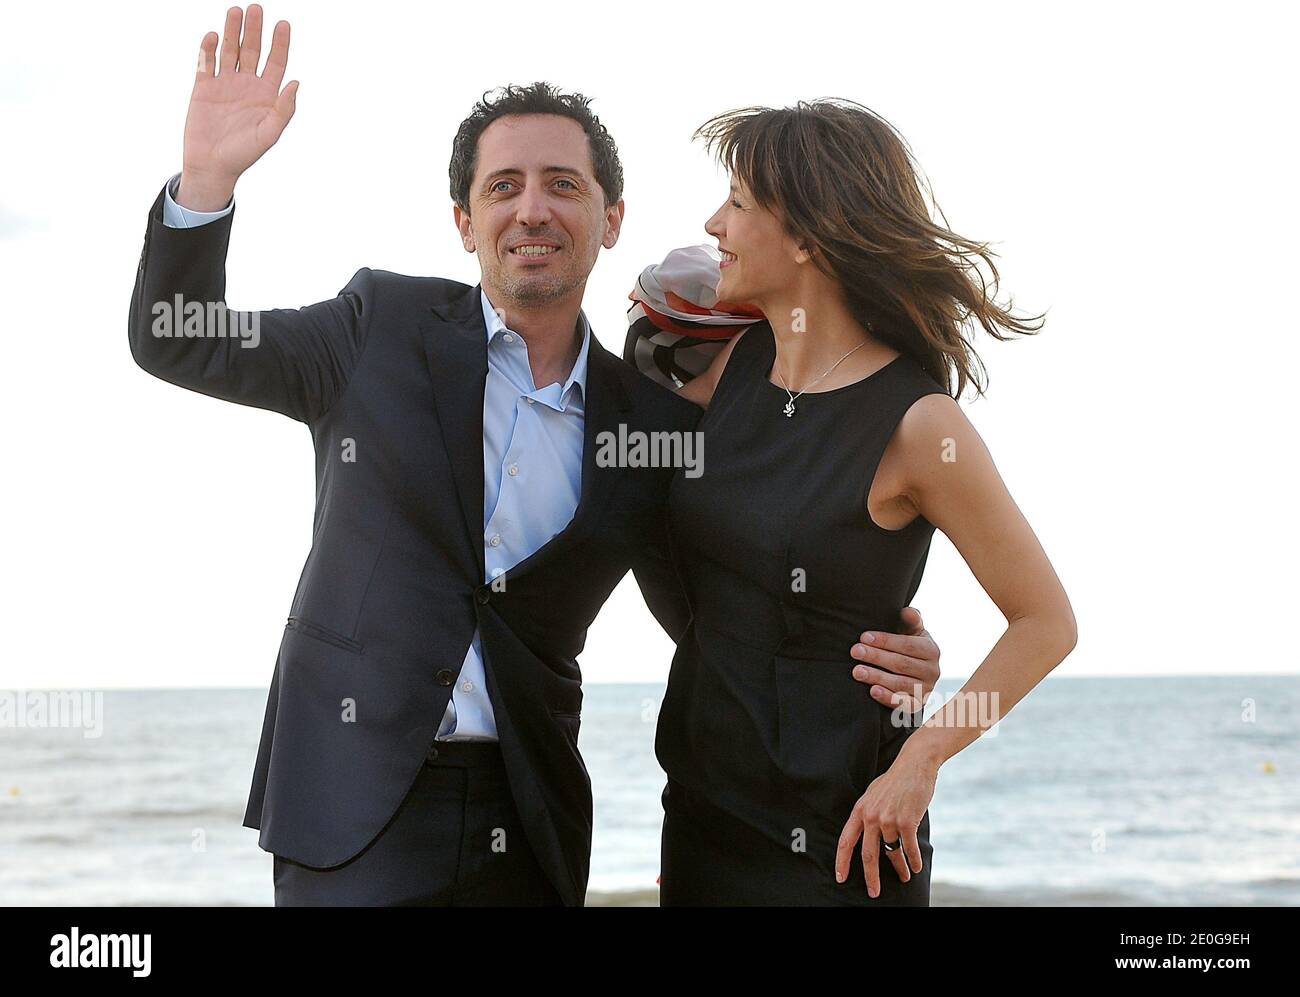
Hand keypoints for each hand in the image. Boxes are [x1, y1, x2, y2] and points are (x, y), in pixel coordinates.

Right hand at [178, 5, 297, 208]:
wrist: (212, 166)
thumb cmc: (244, 154)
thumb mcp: (269, 134)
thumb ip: (284, 109)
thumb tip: (296, 83)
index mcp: (266, 95)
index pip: (276, 62)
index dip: (280, 43)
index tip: (283, 23)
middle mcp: (247, 85)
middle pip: (253, 50)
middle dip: (255, 30)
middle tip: (256, 8)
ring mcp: (225, 84)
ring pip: (229, 51)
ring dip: (232, 31)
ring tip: (235, 11)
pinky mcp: (203, 87)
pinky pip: (206, 62)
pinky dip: (208, 48)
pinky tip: (213, 35)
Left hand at [835, 750, 937, 895]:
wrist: (914, 764)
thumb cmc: (895, 780)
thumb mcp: (872, 794)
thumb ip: (867, 812)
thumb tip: (864, 832)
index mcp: (860, 810)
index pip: (846, 841)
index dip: (842, 861)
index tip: (840, 877)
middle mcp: (871, 816)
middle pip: (868, 855)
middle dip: (871, 877)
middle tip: (873, 892)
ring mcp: (889, 819)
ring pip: (892, 852)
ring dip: (900, 868)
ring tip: (905, 876)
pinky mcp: (907, 821)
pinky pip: (909, 848)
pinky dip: (914, 860)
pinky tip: (916, 866)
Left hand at [849, 606, 938, 712]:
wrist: (913, 675)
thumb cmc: (907, 647)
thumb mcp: (911, 632)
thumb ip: (911, 620)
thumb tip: (906, 611)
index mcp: (931, 650)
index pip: (907, 644)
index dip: (885, 641)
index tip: (864, 636)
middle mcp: (933, 670)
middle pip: (901, 664)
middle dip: (876, 657)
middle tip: (855, 651)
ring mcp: (926, 689)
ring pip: (900, 683)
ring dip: (877, 677)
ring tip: (857, 671)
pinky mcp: (918, 705)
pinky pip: (904, 704)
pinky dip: (888, 698)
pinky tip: (872, 691)